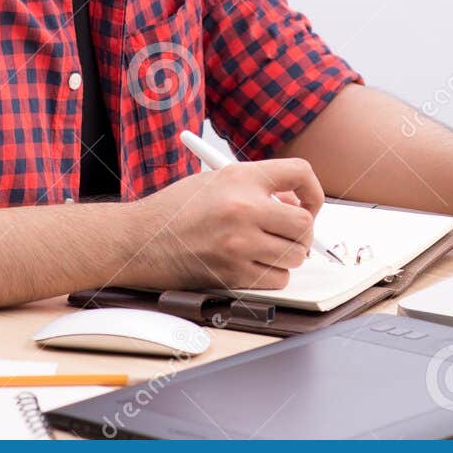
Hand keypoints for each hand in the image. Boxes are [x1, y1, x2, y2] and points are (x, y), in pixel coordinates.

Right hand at [125, 159, 324, 291]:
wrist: (140, 240)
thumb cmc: (176, 210)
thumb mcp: (217, 180)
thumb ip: (258, 188)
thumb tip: (296, 206)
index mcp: (240, 177)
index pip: (300, 173)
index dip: (312, 191)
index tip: (307, 203)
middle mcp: (243, 208)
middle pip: (304, 223)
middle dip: (302, 231)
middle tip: (287, 232)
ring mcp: (239, 244)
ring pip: (294, 255)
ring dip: (286, 255)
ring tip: (264, 248)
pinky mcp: (233, 274)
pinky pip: (277, 279)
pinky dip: (272, 275)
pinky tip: (252, 264)